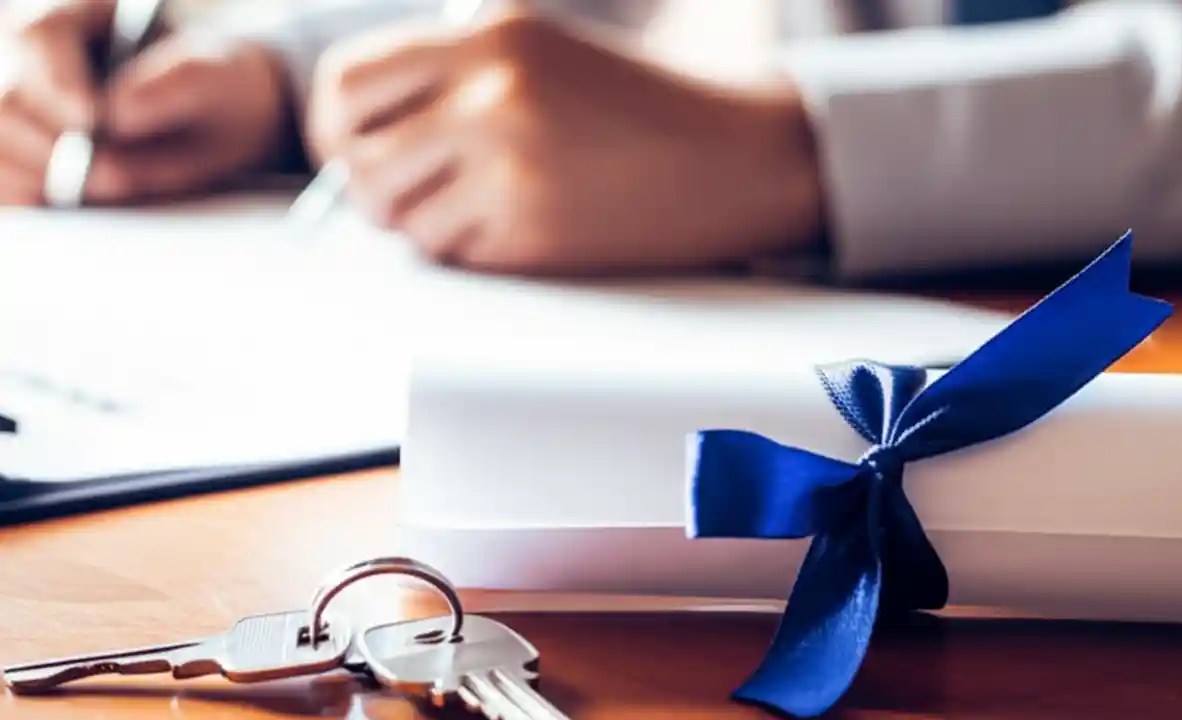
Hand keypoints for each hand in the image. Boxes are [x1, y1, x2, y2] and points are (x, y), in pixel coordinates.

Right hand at [0, 1, 293, 205]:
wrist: (218, 113)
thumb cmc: (217, 86)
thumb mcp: (218, 80)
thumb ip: (176, 87)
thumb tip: (116, 116)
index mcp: (82, 10)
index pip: (42, 35)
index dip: (59, 85)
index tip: (92, 122)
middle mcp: (33, 46)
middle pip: (6, 93)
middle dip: (52, 145)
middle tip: (109, 176)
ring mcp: (17, 88)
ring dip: (30, 172)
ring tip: (83, 190)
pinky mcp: (15, 136)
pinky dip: (16, 187)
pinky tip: (49, 197)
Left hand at [308, 13, 822, 274]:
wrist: (733, 151)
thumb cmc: (634, 104)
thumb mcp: (540, 50)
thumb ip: (450, 75)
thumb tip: (352, 139)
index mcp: (487, 36)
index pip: (348, 82)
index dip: (333, 126)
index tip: (352, 148)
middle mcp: (490, 94)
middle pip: (356, 160)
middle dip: (369, 190)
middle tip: (404, 197)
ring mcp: (510, 165)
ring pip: (401, 218)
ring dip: (426, 225)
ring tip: (480, 208)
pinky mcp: (535, 230)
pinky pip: (455, 254)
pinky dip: (474, 249)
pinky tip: (527, 225)